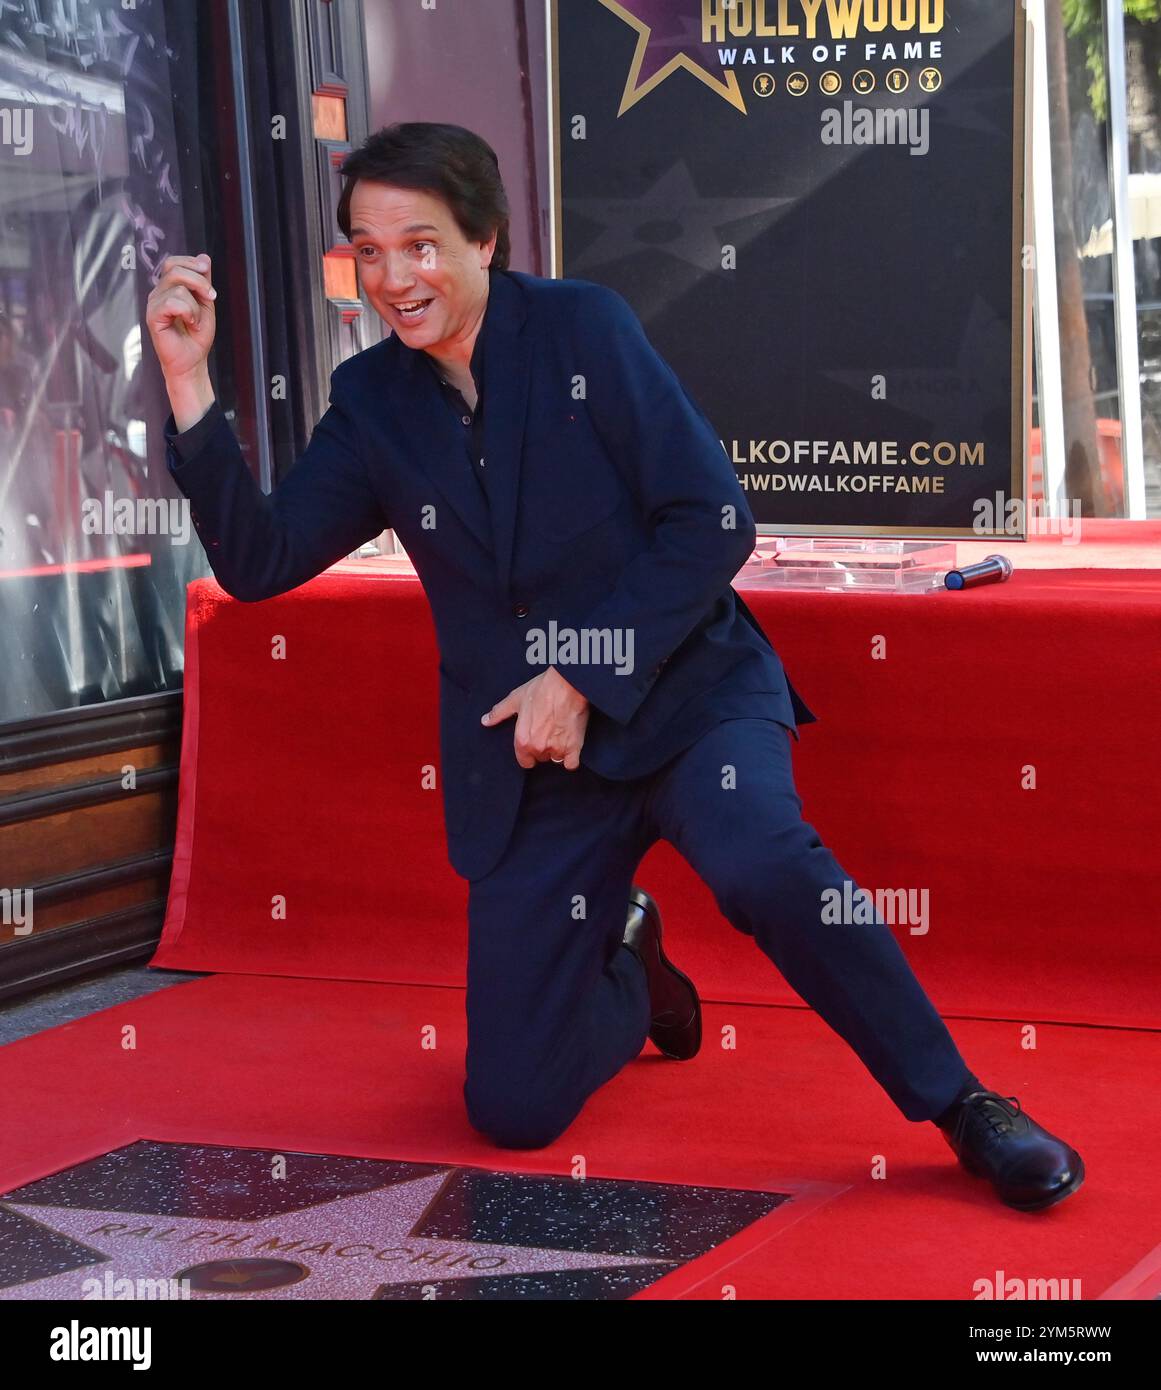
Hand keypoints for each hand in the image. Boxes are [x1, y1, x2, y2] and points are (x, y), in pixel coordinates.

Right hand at [146, 252, 216, 397]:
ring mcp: (153, 304)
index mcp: (168, 287)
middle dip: (199, 281)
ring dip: (196, 306)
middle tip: (211, 298)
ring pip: (177, 288)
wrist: (193, 360)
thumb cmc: (197, 335)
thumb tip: (204, 257)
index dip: (193, 265)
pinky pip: (172, 303)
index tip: (209, 284)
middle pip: (174, 268)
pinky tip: (191, 324)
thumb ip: (203, 281)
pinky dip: (189, 313)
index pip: (174, 262)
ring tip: (196, 321)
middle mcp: (158, 293)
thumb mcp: (205, 303)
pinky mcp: (153, 317)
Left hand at [481, 667, 589, 769]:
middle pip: (541, 758)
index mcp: (523, 740)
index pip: (524, 761)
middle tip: (548, 732)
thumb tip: (486, 721)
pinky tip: (571, 745)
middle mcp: (538, 747)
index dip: (528, 754)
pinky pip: (571, 763)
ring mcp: (557, 749)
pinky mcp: (574, 747)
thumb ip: (499, 713)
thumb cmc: (542, 689)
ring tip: (560, 733)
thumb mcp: (516, 699)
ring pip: (556, 759)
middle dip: (543, 749)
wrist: (567, 684)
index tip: (533, 744)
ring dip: (558, 750)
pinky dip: (571, 757)